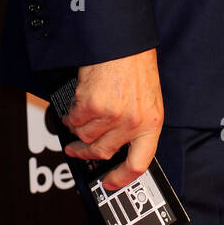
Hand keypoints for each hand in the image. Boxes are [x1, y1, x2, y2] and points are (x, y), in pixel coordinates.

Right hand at [63, 48, 163, 190]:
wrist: (124, 41)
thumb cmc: (136, 65)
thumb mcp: (147, 99)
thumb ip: (137, 124)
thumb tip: (119, 146)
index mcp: (152, 122)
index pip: (139, 163)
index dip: (122, 178)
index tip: (110, 183)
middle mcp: (133, 122)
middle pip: (103, 153)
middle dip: (85, 153)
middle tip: (77, 149)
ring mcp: (112, 115)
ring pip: (85, 136)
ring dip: (78, 130)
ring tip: (78, 118)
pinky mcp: (92, 106)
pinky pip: (75, 121)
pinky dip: (71, 115)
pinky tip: (76, 106)